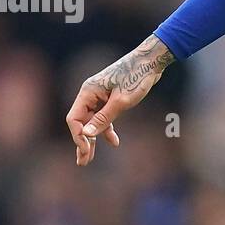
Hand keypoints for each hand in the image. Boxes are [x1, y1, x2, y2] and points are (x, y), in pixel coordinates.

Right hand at [65, 34, 174, 166]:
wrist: (151, 62)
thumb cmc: (136, 78)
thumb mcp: (121, 102)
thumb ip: (103, 119)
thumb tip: (86, 134)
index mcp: (88, 92)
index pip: (74, 118)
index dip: (78, 136)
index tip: (86, 151)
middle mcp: (90, 94)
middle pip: (81, 122)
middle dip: (82, 143)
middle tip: (83, 162)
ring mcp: (100, 96)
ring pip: (92, 121)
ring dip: (93, 139)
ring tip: (90, 158)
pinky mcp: (110, 98)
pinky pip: (103, 117)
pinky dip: (107, 129)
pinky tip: (114, 142)